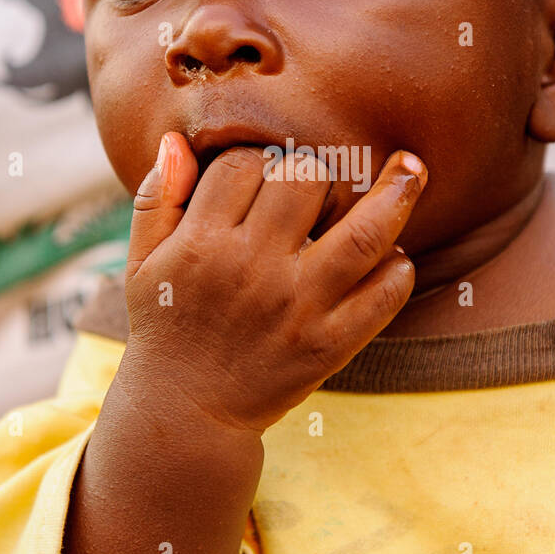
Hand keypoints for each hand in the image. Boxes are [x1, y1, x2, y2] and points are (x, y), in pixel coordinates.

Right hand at [121, 133, 426, 433]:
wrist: (185, 413)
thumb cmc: (167, 325)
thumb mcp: (142, 263)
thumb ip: (157, 199)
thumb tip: (177, 141)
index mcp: (201, 244)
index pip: (244, 164)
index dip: (257, 158)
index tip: (263, 173)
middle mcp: (251, 270)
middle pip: (303, 180)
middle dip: (313, 172)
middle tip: (313, 191)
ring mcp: (296, 308)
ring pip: (363, 232)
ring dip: (395, 194)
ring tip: (412, 169)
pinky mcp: (329, 344)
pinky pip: (383, 296)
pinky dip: (398, 269)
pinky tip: (395, 255)